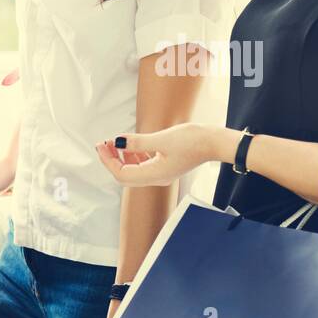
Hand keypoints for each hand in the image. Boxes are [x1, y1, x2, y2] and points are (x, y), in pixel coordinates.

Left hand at [95, 123, 216, 187]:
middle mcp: (156, 178)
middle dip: (111, 159)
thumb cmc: (194, 141)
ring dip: (121, 157)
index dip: (108, 160)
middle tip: (103, 144)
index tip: (101, 145)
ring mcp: (161, 174)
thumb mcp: (162, 139)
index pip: (122, 173)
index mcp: (154, 175)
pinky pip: (143, 165)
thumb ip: (138, 142)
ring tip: (114, 142)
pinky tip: (131, 145)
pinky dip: (133, 156)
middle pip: (125, 174)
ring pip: (133, 169)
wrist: (216, 143)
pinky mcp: (166, 166)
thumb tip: (117, 142)